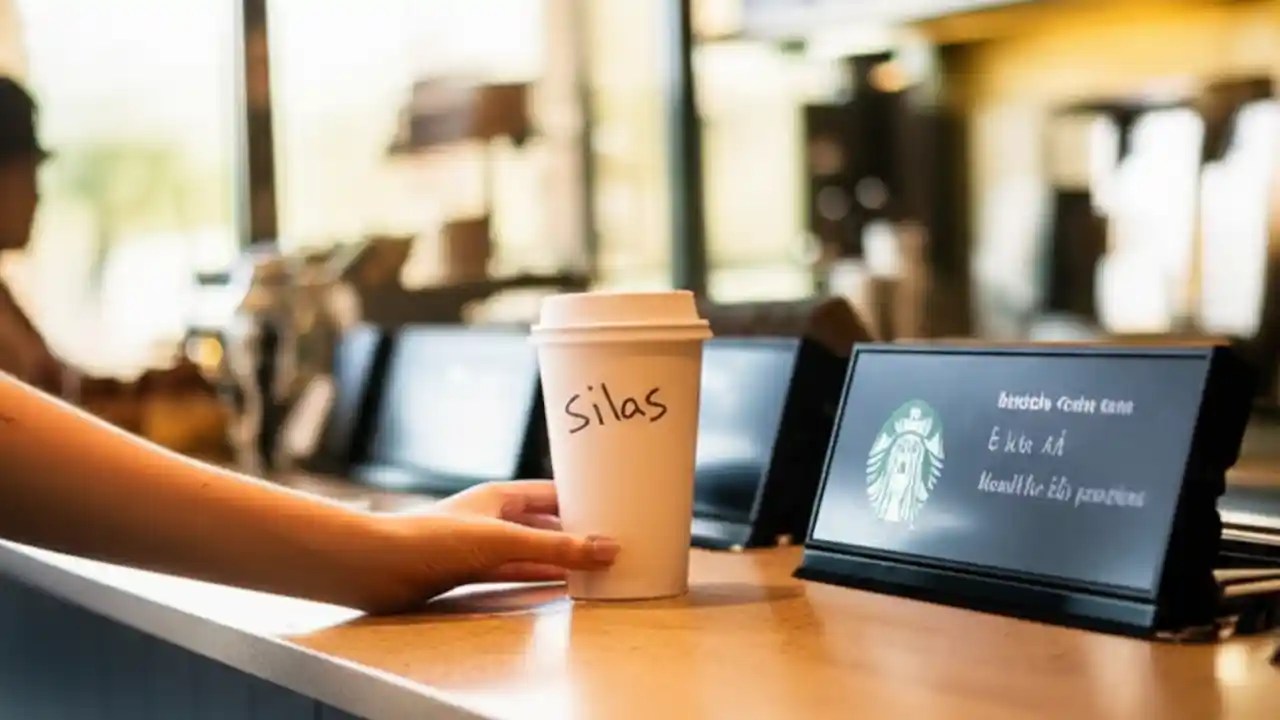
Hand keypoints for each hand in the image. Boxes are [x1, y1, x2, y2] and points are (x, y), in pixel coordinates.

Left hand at [350, 481, 617, 613]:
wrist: (377, 566)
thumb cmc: (432, 539)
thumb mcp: (503, 541)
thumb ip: (556, 549)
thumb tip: (608, 549)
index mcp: (501, 496)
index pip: (554, 493)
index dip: (584, 499)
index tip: (617, 506)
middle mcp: (494, 517)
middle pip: (546, 524)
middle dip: (577, 532)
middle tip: (616, 541)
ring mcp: (482, 545)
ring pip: (533, 552)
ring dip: (561, 559)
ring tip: (598, 565)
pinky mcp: (470, 572)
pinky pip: (516, 574)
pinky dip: (539, 579)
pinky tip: (562, 585)